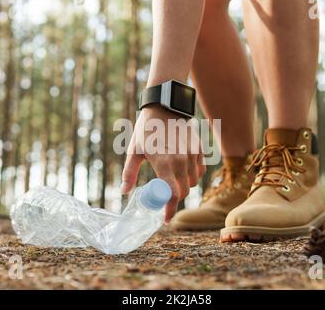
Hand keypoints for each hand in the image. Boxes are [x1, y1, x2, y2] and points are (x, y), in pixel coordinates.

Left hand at [121, 105, 205, 221]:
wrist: (165, 106)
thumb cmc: (146, 129)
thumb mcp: (134, 151)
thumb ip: (129, 173)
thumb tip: (124, 192)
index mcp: (164, 164)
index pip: (172, 195)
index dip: (169, 210)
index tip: (165, 218)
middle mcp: (181, 162)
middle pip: (184, 191)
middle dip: (174, 198)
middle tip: (164, 197)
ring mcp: (192, 155)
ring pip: (194, 182)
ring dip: (184, 186)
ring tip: (172, 181)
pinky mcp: (199, 149)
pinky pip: (200, 170)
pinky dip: (193, 175)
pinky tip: (182, 170)